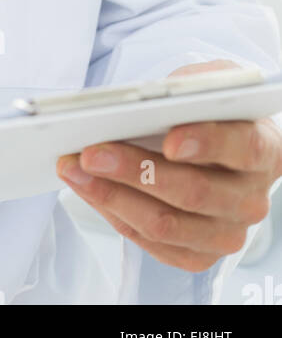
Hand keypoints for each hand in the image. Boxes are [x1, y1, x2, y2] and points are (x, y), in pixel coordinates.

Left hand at [56, 60, 281, 271]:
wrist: (219, 146)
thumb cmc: (211, 112)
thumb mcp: (209, 83)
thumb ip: (191, 85)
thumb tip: (151, 98)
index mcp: (264, 149)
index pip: (242, 148)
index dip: (207, 143)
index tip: (170, 140)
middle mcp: (251, 198)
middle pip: (193, 191)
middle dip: (136, 170)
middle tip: (92, 152)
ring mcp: (227, 232)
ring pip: (167, 224)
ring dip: (113, 197)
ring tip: (75, 171)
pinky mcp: (199, 254)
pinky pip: (153, 243)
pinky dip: (115, 215)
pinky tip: (89, 190)